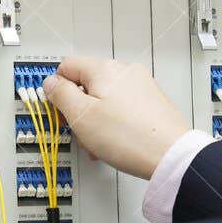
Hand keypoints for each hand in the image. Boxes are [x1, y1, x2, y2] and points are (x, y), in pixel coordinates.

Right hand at [42, 57, 191, 180]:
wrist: (170, 155)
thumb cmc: (130, 137)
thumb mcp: (81, 116)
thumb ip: (60, 94)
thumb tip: (51, 83)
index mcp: (105, 69)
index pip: (67, 67)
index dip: (57, 89)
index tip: (60, 109)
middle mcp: (125, 71)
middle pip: (87, 85)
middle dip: (80, 110)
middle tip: (82, 131)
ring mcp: (142, 86)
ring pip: (105, 99)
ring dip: (97, 120)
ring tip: (101, 143)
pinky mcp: (152, 102)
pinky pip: (123, 108)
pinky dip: (115, 123)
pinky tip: (117, 142)